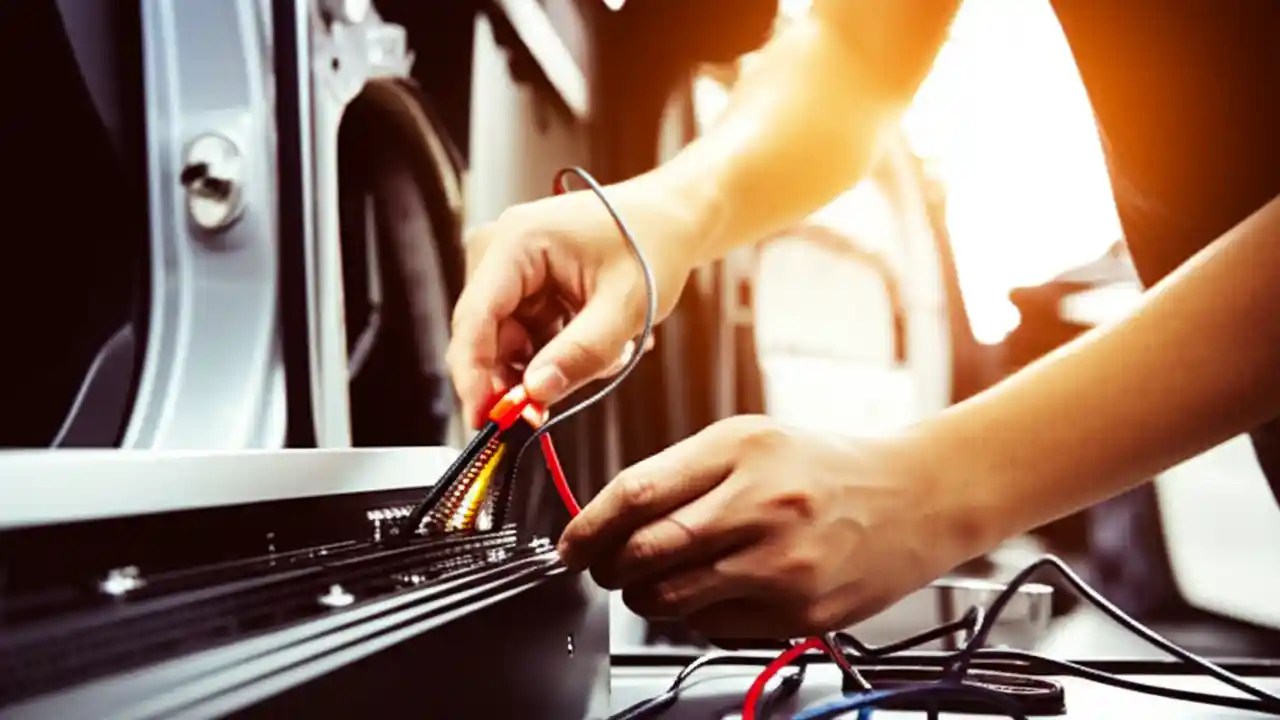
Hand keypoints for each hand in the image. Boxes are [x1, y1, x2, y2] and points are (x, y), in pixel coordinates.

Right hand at [447, 177, 702, 425]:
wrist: (670, 218)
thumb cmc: (653, 245)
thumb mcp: (625, 306)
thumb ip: (580, 353)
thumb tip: (535, 395)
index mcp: (516, 241)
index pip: (475, 318)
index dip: (474, 376)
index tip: (486, 422)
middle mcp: (499, 250)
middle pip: (484, 336)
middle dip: (519, 377)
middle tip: (553, 410)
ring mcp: (507, 268)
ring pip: (505, 343)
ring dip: (547, 365)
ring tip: (604, 355)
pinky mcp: (521, 285)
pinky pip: (522, 337)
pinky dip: (554, 352)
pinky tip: (594, 342)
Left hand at [557, 416, 991, 638]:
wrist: (915, 498)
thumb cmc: (825, 468)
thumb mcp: (751, 440)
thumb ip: (682, 471)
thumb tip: (611, 516)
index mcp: (742, 449)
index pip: (637, 492)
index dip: (588, 525)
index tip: (571, 543)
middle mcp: (763, 504)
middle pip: (646, 550)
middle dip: (608, 566)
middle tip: (603, 567)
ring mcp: (784, 564)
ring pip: (672, 598)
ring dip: (643, 596)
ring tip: (651, 582)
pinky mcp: (801, 611)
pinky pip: (714, 626)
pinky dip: (694, 615)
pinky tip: (710, 593)